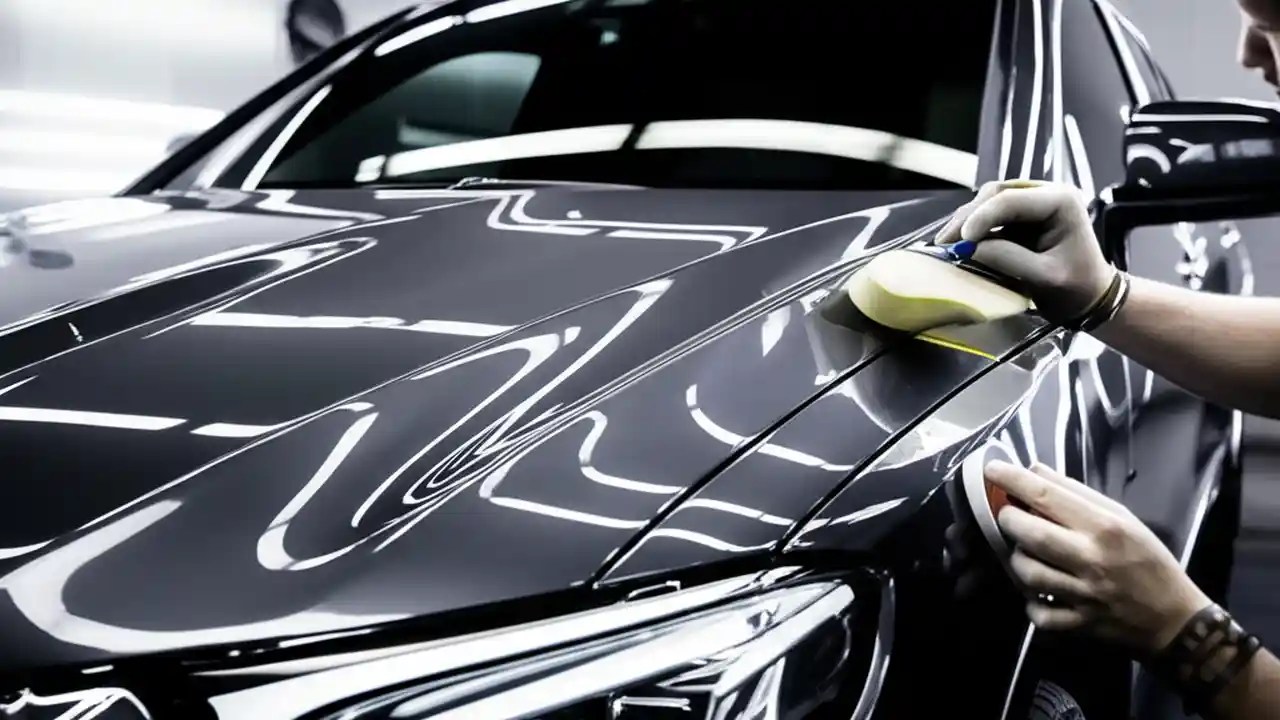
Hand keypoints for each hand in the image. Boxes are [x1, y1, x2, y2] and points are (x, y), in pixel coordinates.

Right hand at [935, 180, 1115, 323]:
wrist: (1091, 298)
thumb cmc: (1076, 289)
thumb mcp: (1045, 277)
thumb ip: (1008, 259)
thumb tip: (968, 248)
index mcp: (1061, 201)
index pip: (1011, 200)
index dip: (981, 217)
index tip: (960, 241)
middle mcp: (1046, 194)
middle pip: (995, 194)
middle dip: (967, 217)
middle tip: (945, 242)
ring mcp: (1032, 203)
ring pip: (988, 202)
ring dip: (965, 222)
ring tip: (946, 244)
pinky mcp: (1020, 217)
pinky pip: (989, 215)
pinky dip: (972, 229)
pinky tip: (957, 243)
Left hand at [984, 460, 1211, 655]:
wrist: (1175, 618)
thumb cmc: (1148, 560)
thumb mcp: (1123, 517)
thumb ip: (1077, 493)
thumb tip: (1035, 470)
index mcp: (1105, 527)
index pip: (1047, 496)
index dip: (1013, 480)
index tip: (992, 469)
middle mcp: (1092, 559)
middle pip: (1031, 534)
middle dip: (1009, 519)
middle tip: (1008, 514)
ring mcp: (1085, 595)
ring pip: (1029, 573)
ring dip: (1017, 559)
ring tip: (1024, 551)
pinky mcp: (1080, 624)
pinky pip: (1039, 614)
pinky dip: (1031, 603)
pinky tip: (1038, 591)